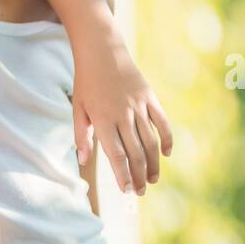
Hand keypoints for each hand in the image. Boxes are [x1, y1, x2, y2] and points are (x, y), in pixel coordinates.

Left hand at [73, 39, 171, 194]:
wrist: (103, 51)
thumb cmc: (86, 83)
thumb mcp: (77, 109)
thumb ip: (81, 136)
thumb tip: (83, 161)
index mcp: (102, 120)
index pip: (116, 155)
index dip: (123, 175)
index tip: (127, 191)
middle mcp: (123, 115)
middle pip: (135, 152)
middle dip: (139, 176)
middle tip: (140, 192)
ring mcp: (139, 106)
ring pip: (151, 141)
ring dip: (153, 163)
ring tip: (153, 180)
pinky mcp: (150, 98)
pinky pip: (162, 122)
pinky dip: (167, 139)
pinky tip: (167, 154)